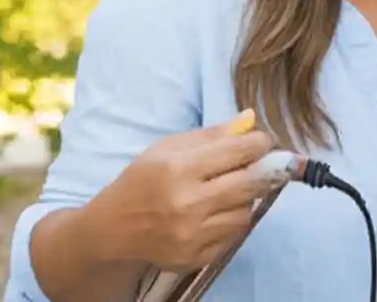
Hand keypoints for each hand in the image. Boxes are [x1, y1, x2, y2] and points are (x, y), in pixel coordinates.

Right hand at [85, 110, 275, 271]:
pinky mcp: (196, 258)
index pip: (238, 152)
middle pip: (250, 183)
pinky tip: (217, 213)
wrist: (113, 229)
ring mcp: (193, 235)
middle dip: (263, 170)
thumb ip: (212, 135)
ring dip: (245, 198)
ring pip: (245, 211)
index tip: (261, 142)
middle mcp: (188, 204)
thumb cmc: (142, 180)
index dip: (258, 143)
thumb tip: (250, 120)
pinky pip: (234, 236)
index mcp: (179, 169)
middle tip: (261, 164)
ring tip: (229, 190)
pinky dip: (232, 221)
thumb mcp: (168, 148)